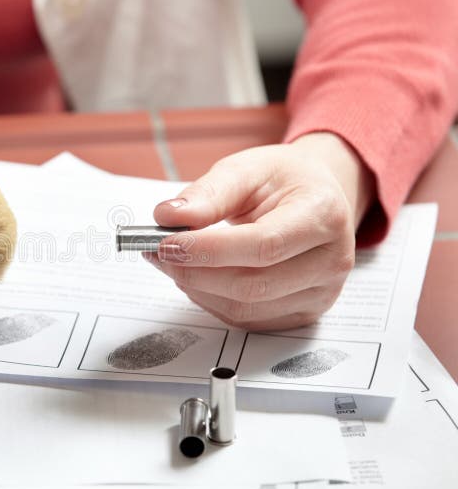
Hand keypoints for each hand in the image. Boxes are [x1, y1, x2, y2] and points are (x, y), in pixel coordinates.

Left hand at [147, 132, 375, 330]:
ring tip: (171, 261)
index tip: (167, 242)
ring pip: (246, 308)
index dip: (209, 250)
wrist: (319, 197)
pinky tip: (195, 278)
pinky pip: (247, 320)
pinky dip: (210, 301)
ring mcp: (320, 293)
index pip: (264, 245)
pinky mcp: (303, 314)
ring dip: (197, 289)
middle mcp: (330, 260)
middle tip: (158, 251)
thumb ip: (209, 193)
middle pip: (253, 284)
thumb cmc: (284, 181)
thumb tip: (169, 217)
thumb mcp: (247, 168)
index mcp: (322, 214)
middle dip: (194, 271)